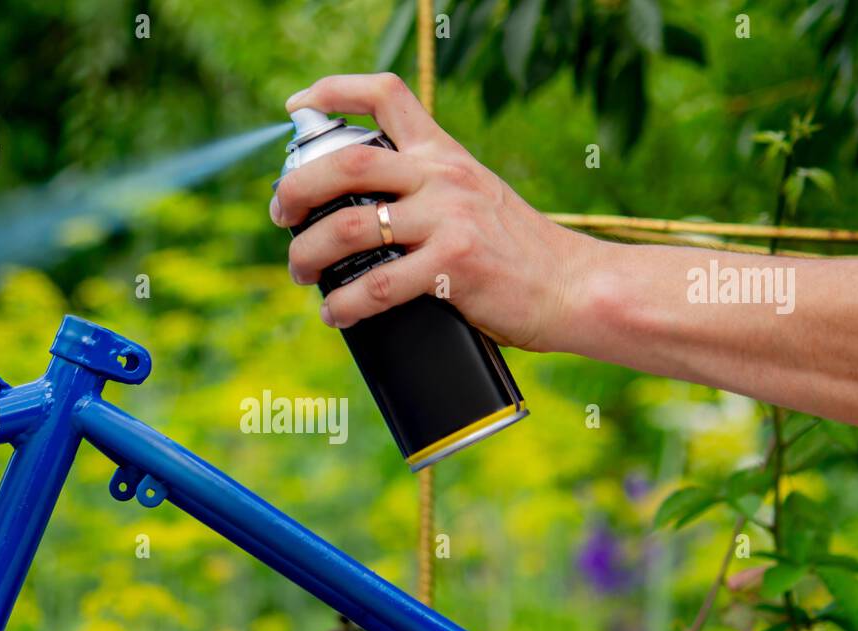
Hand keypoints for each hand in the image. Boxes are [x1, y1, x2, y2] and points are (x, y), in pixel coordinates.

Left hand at [271, 72, 594, 350]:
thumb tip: (357, 221)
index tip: (297, 106)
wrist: (575, 287)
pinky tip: (336, 312)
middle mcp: (443, 177)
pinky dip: (345, 303)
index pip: (388, 93)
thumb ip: (428, 197)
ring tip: (299, 271)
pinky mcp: (454, 266)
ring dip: (308, 252)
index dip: (333, 91)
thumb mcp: (476, 201)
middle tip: (281, 215)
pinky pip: (379, 284)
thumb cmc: (520, 255)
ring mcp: (449, 219)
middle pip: (348, 163)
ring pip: (352, 226)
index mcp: (445, 155)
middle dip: (298, 189)